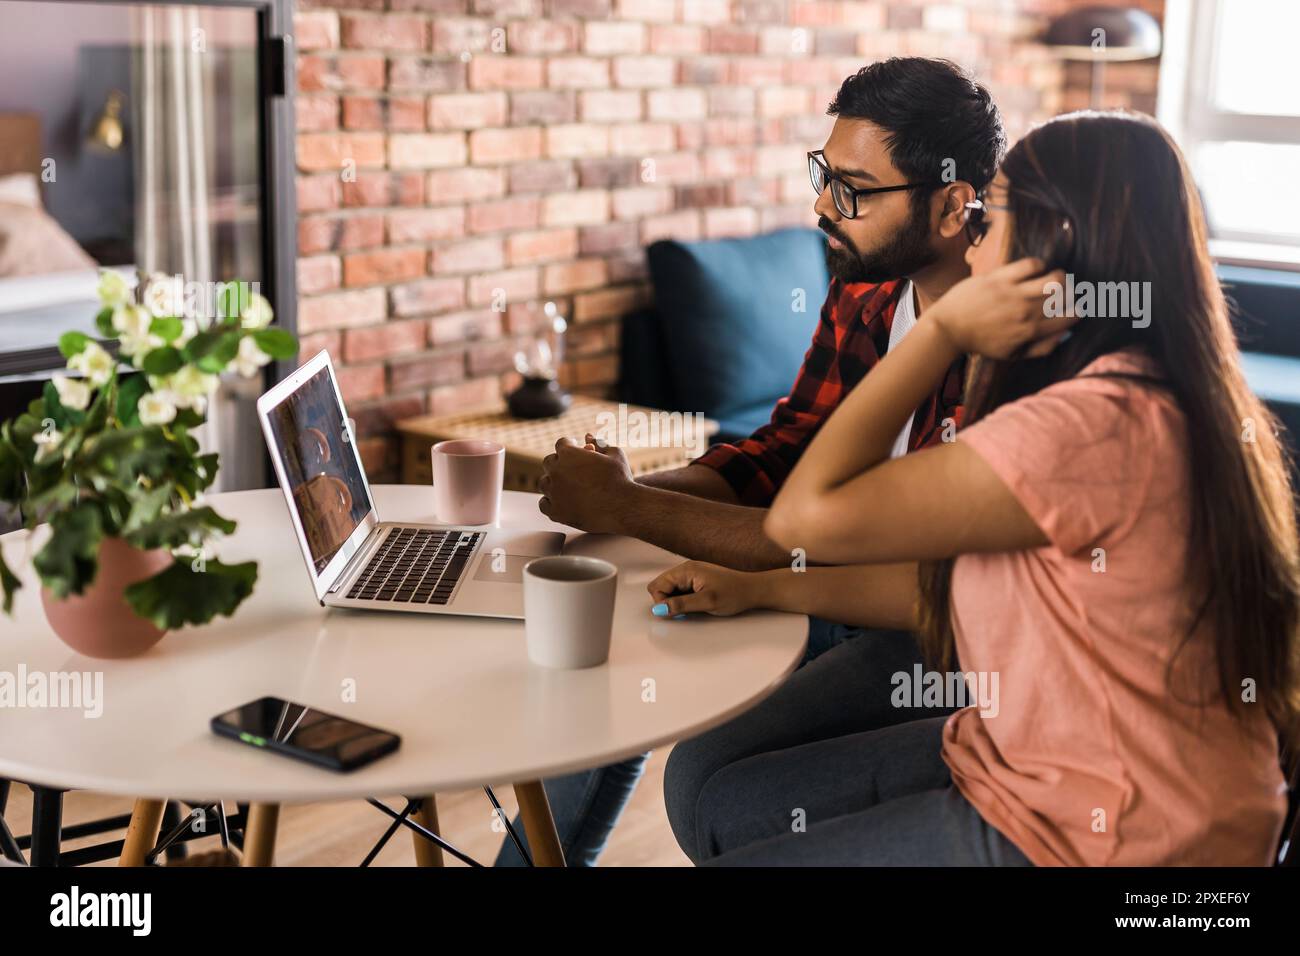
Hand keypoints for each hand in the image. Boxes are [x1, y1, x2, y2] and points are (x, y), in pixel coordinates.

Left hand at [537, 435, 633, 532]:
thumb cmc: (621, 479)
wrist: (624, 508)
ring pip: (544, 483)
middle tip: (572, 469)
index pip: (561, 444)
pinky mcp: (556, 512)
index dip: (569, 445)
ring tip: (567, 486)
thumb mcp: (615, 454)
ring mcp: (554, 492)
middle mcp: (557, 471)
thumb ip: (599, 443)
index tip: (575, 449)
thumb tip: (587, 437)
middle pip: (549, 462)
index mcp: (569, 453)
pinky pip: (544, 504)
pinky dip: (550, 502)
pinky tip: (561, 501)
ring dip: (553, 482)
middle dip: (560, 463)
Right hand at [646, 560, 761, 616]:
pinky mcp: (696, 581)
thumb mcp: (707, 602)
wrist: (753, 590)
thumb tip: (659, 610)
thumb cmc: (734, 594)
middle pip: (661, 586)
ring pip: (670, 590)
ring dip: (676, 601)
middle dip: (667, 601)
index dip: (662, 602)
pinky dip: (683, 600)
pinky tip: (697, 604)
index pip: (657, 586)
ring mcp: (691, 574)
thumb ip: (681, 605)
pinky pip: (680, 591)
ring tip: (695, 606)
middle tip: (686, 610)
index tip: (677, 612)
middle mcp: (686, 569)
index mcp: (686, 570)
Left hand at [930, 258, 1073, 358]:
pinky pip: (1031, 264)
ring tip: (1051, 281)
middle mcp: (1026, 311)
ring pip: (1055, 278)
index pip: (1071, 317)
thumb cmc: (981, 342)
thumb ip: (1041, 348)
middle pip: (1066, 296)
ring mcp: (1013, 293)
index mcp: (1031, 331)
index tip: (1073, 308)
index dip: (1077, 310)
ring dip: (1059, 278)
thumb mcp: (1012, 354)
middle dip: (1071, 293)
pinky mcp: (1001, 277)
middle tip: (1063, 293)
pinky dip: (1038, 265)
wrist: (949, 328)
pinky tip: (1033, 272)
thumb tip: (1064, 335)